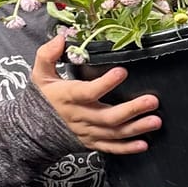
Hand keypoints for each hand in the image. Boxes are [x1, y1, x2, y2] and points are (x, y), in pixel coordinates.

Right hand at [31, 33, 160, 155]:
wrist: (32, 129)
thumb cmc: (43, 98)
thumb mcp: (40, 74)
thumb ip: (47, 55)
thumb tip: (61, 38)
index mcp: (68, 97)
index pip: (87, 92)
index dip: (105, 84)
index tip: (122, 72)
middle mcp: (79, 116)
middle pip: (107, 116)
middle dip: (132, 109)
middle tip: (152, 101)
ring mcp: (86, 132)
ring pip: (113, 133)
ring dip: (136, 128)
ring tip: (155, 121)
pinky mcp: (91, 142)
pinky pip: (110, 148)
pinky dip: (126, 148)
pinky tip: (143, 144)